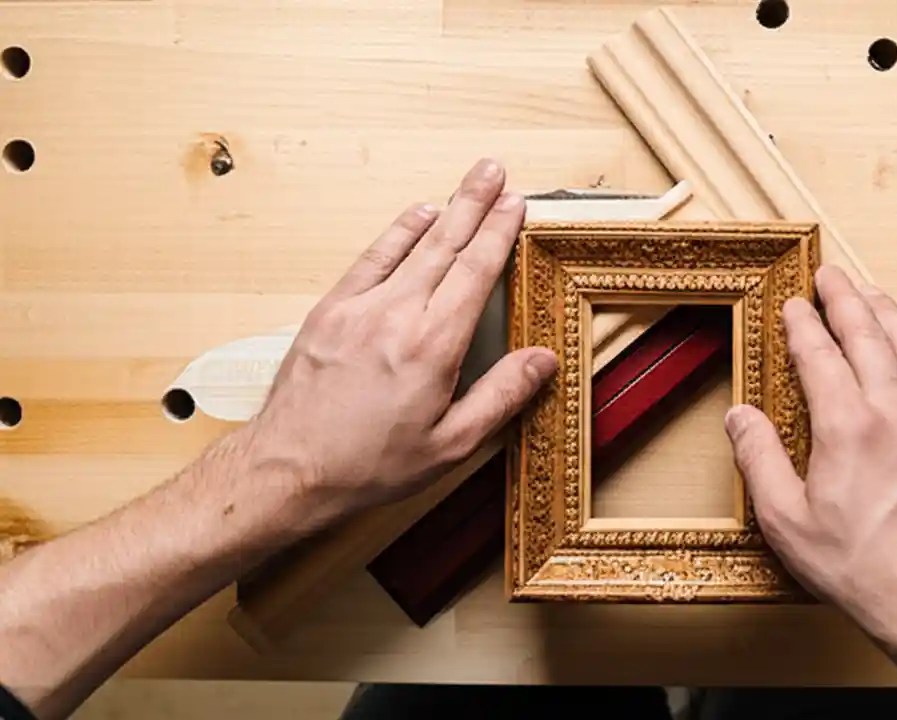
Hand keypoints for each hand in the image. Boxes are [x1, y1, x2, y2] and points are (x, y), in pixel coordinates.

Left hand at [248, 158, 555, 521]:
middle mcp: (395, 316)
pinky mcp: (329, 311)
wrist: (288, 469)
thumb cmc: (369, 464)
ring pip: (409, 245)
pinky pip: (370, 259)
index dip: (498, 234)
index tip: (516, 205)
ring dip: (442, 210)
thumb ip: (501, 396)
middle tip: (495, 170)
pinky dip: (396, 233)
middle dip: (475, 204)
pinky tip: (415, 217)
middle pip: (445, 245)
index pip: (475, 273)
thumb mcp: (450, 444)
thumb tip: (542, 359)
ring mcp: (358, 308)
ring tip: (466, 183)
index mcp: (433, 346)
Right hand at [724, 265, 896, 651]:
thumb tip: (740, 416)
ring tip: (870, 292)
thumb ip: (758, 459)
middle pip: (871, 335)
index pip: (822, 356)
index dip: (803, 325)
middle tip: (831, 274)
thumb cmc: (858, 566)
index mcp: (850, 427)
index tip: (791, 305)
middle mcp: (894, 414)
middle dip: (847, 298)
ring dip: (888, 312)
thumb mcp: (785, 520)